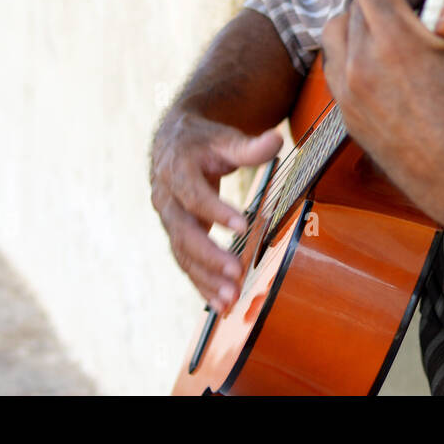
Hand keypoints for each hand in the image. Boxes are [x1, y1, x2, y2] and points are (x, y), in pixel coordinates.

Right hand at [150, 112, 282, 310]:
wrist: (172, 146)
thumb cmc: (202, 143)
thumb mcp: (224, 139)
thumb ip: (249, 146)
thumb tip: (277, 140)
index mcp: (177, 170)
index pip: (194, 195)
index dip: (215, 211)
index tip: (242, 227)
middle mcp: (167, 199)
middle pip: (184, 231)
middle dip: (210, 255)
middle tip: (236, 273)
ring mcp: (169, 220)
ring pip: (183, 253)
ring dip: (206, 278)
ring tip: (231, 299)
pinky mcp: (176, 236)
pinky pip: (186, 263)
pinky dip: (201, 284)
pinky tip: (220, 303)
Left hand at [321, 0, 443, 235]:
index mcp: (394, 40)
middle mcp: (362, 63)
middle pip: (352, 6)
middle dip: (382, 5)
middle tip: (410, 20)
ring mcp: (348, 91)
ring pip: (334, 34)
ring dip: (357, 28)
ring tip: (389, 42)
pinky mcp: (347, 114)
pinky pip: (335, 69)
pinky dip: (352, 60)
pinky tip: (382, 71)